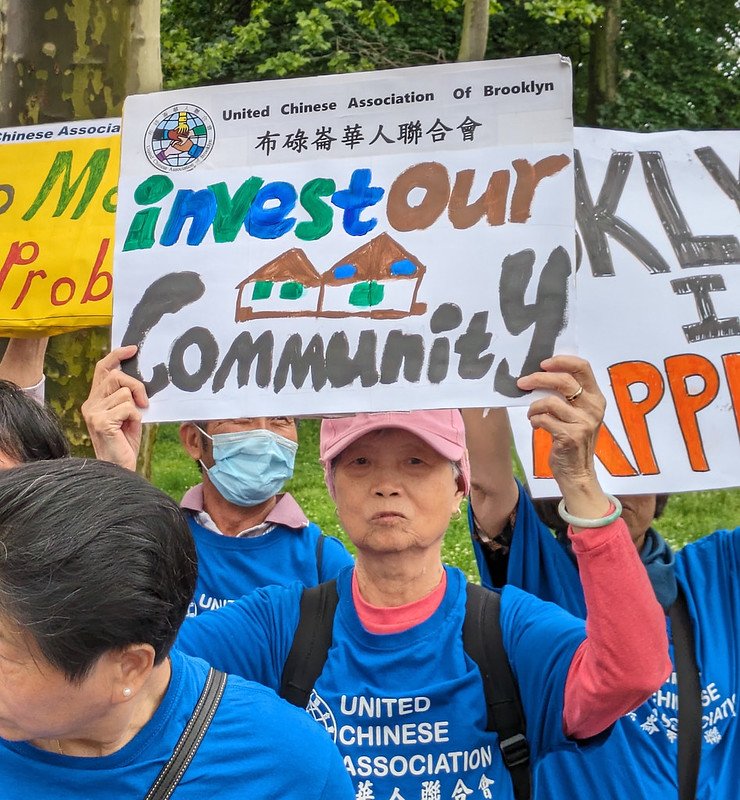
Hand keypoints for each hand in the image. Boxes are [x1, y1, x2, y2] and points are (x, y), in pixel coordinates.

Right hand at [81, 345, 147, 470]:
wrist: (118, 467)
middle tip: (144, 402)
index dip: (116, 356)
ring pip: (124, 392)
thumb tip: (139, 378)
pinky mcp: (101, 421)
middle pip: (116, 376)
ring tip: (132, 422)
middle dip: (136, 386)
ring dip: (136, 407)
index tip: (133, 349)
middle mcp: (90, 404)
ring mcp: (93, 412)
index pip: (102, 369)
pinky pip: (128, 407)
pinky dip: (135, 417)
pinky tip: (129, 429)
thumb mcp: (126, 415)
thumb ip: (126, 397)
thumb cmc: (124, 442)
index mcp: (95, 400)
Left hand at [517, 355, 610, 525]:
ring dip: (534, 406)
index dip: (562, 361)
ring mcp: (584, 422)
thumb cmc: (572, 439)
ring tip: (532, 414)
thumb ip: (567, 395)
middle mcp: (594, 408)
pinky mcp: (571, 436)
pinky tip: (536, 425)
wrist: (578, 473)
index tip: (543, 363)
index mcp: (596, 397)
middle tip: (522, 382)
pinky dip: (535, 420)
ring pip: (549, 401)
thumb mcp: (577, 414)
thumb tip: (541, 373)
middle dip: (538, 378)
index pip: (583, 367)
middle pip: (564, 381)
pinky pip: (544, 419)